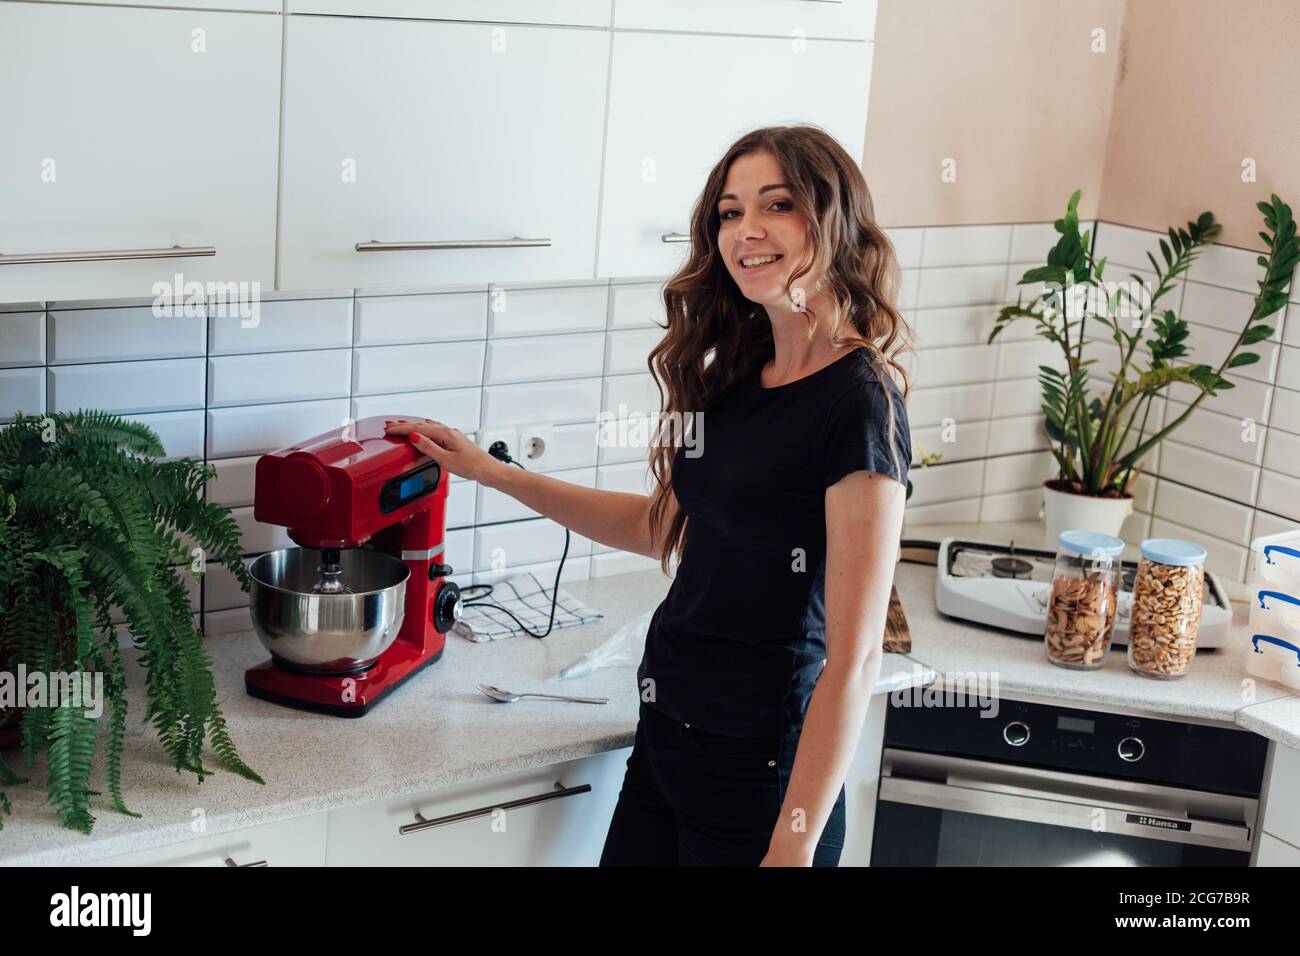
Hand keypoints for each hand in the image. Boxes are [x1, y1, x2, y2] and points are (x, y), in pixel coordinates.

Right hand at [383, 419, 507, 486]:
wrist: (489, 470)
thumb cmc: (472, 466)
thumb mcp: (446, 459)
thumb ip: (429, 448)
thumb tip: (414, 437)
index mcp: (445, 434)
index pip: (417, 429)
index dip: (401, 429)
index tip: (388, 429)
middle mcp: (449, 432)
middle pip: (422, 426)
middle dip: (404, 426)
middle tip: (389, 426)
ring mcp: (452, 435)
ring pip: (428, 427)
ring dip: (413, 426)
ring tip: (401, 426)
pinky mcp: (455, 441)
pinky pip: (435, 430)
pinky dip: (425, 429)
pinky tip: (425, 430)